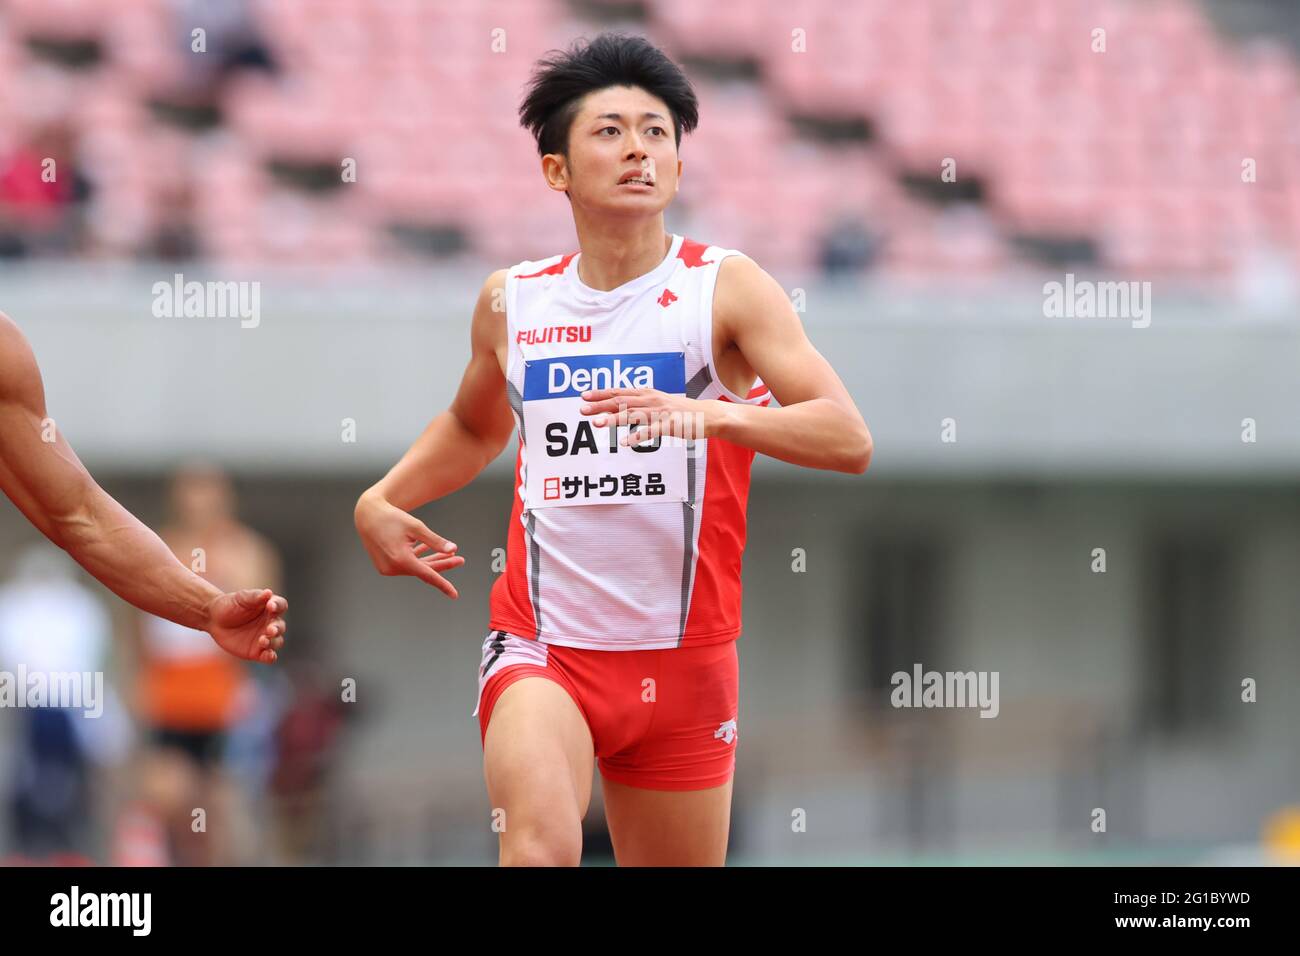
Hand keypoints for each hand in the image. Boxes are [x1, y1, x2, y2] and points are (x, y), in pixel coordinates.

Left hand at [205, 589, 287, 663]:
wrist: (214, 619)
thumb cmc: (229, 605)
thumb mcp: (241, 598)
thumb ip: (255, 596)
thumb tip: (269, 593)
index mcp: (269, 607)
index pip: (280, 606)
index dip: (278, 606)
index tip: (271, 606)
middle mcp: (270, 623)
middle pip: (280, 626)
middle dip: (276, 628)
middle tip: (270, 629)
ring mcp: (265, 637)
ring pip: (276, 642)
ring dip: (272, 642)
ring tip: (263, 640)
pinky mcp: (257, 651)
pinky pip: (268, 656)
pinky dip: (271, 657)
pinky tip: (269, 655)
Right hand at [354, 491, 463, 597]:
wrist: (367, 515)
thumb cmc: (392, 518)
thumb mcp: (416, 526)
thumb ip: (435, 541)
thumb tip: (453, 549)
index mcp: (401, 560)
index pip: (427, 576)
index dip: (443, 585)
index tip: (454, 595)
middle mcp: (393, 568)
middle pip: (423, 570)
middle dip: (442, 565)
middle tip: (460, 560)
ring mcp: (388, 568)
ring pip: (415, 567)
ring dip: (431, 561)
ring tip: (449, 554)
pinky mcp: (385, 565)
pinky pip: (406, 564)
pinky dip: (417, 558)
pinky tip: (427, 550)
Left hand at [579, 387, 721, 444]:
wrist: (706, 415)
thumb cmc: (679, 411)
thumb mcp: (658, 402)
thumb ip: (639, 403)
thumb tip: (618, 405)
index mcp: (647, 393)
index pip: (619, 391)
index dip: (601, 393)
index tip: (584, 396)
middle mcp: (650, 400)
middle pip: (621, 402)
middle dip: (600, 405)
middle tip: (582, 410)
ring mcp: (659, 412)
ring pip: (632, 415)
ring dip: (613, 419)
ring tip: (597, 423)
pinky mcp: (669, 425)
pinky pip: (650, 432)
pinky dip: (637, 436)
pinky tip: (625, 442)